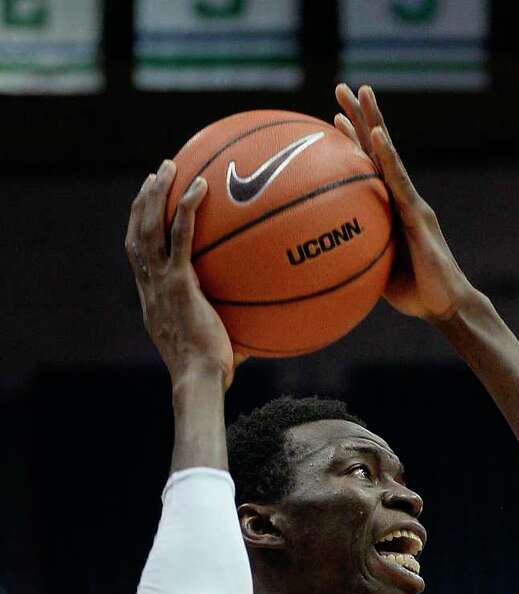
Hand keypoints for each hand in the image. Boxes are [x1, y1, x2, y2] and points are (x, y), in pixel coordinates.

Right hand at [125, 161, 240, 386]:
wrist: (200, 381)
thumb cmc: (211, 374)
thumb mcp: (217, 345)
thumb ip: (231, 328)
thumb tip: (262, 327)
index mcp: (153, 299)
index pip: (139, 255)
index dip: (139, 228)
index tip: (147, 208)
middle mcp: (150, 287)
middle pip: (137, 232)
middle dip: (144, 200)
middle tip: (157, 175)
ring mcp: (161, 282)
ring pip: (150, 226)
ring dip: (158, 193)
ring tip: (169, 168)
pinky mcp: (179, 283)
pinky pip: (181, 236)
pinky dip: (188, 208)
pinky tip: (201, 187)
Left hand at [334, 83, 476, 322]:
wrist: (448, 307)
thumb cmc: (416, 295)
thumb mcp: (376, 273)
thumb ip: (359, 256)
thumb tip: (326, 258)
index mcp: (392, 210)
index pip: (369, 169)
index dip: (354, 142)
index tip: (336, 117)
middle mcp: (402, 199)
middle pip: (378, 150)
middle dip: (361, 117)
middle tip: (342, 87)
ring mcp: (412, 202)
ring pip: (388, 154)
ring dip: (373, 120)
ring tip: (360, 91)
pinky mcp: (419, 214)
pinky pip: (399, 180)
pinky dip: (387, 155)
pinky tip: (377, 134)